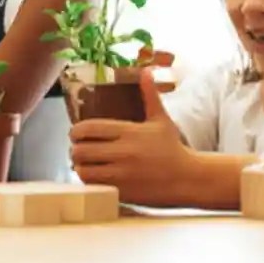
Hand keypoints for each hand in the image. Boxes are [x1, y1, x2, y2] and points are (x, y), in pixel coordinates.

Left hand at [69, 68, 195, 205]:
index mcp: (129, 132)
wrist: (188, 178)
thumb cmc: (173, 148)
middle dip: (75, 150)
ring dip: (80, 167)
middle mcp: (123, 152)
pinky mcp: (122, 191)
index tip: (77, 134)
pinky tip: (95, 177)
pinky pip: (94, 187)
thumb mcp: (161, 120)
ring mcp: (122, 174)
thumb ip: (150, 95)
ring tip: (84, 165)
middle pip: (80, 150)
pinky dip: (89, 182)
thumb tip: (146, 71)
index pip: (88, 128)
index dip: (76, 131)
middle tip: (79, 150)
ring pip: (83, 170)